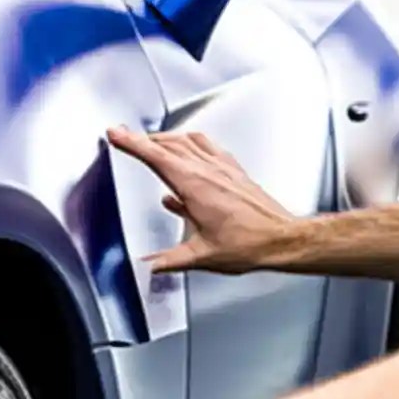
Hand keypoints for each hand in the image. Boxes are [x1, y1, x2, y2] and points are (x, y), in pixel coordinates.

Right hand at [106, 127, 299, 273]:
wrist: (282, 239)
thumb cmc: (249, 245)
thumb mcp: (201, 256)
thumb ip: (169, 260)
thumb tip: (147, 264)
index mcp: (195, 186)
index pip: (156, 157)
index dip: (133, 143)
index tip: (116, 133)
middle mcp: (208, 171)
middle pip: (169, 143)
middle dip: (142, 138)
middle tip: (124, 135)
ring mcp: (222, 168)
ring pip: (188, 140)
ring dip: (165, 138)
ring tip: (151, 141)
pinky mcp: (234, 170)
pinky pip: (207, 146)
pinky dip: (190, 142)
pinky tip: (189, 153)